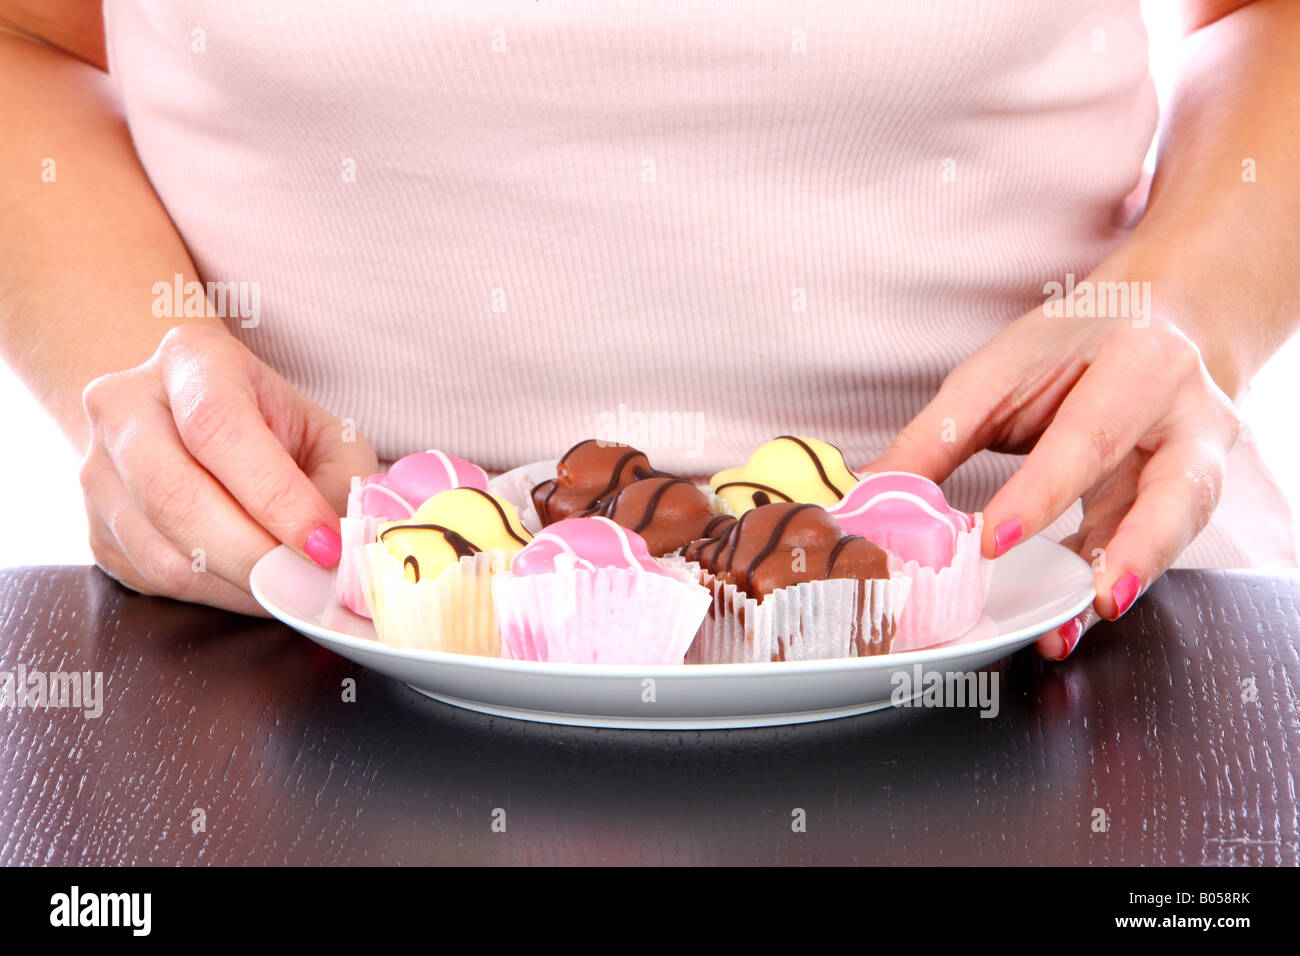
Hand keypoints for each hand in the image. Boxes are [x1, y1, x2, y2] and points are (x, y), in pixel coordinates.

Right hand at [79, 324, 377, 614]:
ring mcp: (98, 469)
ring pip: (162, 550)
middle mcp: (125, 405)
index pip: (219, 427)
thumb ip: (340, 480)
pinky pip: (154, 579)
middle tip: (310, 582)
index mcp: (190, 358)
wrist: (189, 421)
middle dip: (256, 555)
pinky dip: (216, 594)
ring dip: (240, 585)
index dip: (275, 495)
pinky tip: (254, 585)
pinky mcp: (95, 528)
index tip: (325, 545)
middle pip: (176, 495)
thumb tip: (340, 546)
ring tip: (292, 588)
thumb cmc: (273, 427)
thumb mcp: (325, 432)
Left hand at [864, 295, 1239, 659]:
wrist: (1160, 320)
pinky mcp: (1191, 495)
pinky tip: (1073, 612)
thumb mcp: (998, 373)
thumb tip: (866, 495)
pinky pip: (1156, 546)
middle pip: (1172, 487)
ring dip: (1129, 579)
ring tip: (1076, 624)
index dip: (1039, 493)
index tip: (988, 542)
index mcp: (1139, 360)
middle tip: (1095, 599)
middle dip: (1134, 547)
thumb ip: (935, 437)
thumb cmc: (1071, 346)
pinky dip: (1113, 579)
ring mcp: (1203, 457)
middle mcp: (1188, 412)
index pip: (1087, 435)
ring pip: (1179, 528)